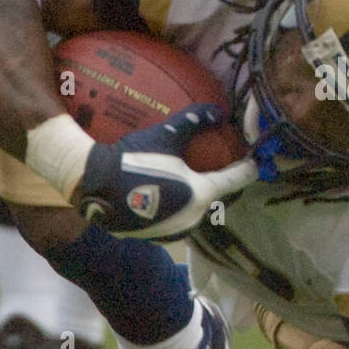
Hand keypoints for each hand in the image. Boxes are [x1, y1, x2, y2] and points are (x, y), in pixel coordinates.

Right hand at [75, 106, 255, 239]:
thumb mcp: (165, 137)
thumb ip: (193, 122)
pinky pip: (176, 220)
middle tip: (209, 167)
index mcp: (202, 194)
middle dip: (215, 183)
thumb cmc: (134, 160)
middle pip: (214, 196)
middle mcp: (194, 217)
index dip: (247, 168)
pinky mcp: (158, 238)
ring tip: (185, 181)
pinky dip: (176, 208)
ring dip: (194, 198)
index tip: (254, 162)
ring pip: (195, 211)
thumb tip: (218, 110)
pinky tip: (164, 195)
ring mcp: (176, 231)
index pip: (236, 180)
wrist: (95, 186)